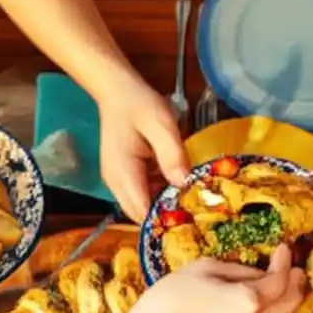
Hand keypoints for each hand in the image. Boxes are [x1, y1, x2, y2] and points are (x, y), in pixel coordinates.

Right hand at [98, 75, 189, 222]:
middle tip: (196, 213)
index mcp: (123, 173)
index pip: (142, 211)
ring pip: (141, 208)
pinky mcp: (123, 177)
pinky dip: (159, 196)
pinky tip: (178, 187)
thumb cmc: (138, 104)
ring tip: (190, 201)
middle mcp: (116, 183)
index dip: (165, 220)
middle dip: (165, 218)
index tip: (191, 221)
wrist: (116, 91)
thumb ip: (171, 153)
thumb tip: (184, 183)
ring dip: (163, 207)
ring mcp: (117, 182)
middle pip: (140, 215)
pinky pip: (141, 195)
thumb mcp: (160, 123)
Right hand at [130, 244, 305, 312]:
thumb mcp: (209, 267)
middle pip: (290, 302)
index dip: (285, 261)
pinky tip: (268, 297)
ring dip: (288, 297)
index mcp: (248, 300)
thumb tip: (260, 272)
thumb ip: (241, 270)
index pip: (280, 280)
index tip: (284, 247)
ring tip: (288, 279)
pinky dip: (274, 308)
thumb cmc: (176, 293)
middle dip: (296, 282)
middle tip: (296, 265)